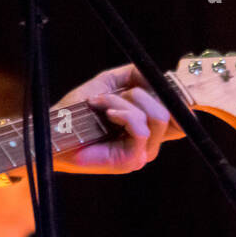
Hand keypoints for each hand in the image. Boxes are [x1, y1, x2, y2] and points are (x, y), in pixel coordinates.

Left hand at [56, 63, 184, 172]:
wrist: (54, 131)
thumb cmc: (78, 111)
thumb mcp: (110, 84)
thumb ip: (135, 75)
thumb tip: (156, 75)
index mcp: (147, 128)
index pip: (181, 115)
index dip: (179, 96)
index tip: (162, 81)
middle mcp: (149, 144)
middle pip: (172, 110)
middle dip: (143, 93)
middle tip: (116, 95)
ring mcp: (141, 154)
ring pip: (158, 116)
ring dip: (127, 101)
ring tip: (102, 105)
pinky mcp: (130, 161)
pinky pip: (142, 128)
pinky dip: (124, 114)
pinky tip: (107, 114)